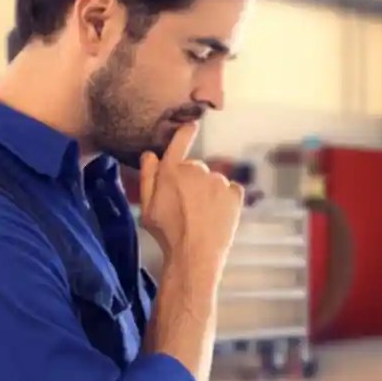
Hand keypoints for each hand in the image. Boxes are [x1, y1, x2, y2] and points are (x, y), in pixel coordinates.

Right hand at [138, 124, 244, 283]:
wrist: (195, 255)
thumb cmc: (167, 234)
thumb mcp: (146, 208)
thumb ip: (147, 177)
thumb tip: (150, 154)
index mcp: (171, 171)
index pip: (179, 141)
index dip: (185, 132)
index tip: (191, 125)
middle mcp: (196, 170)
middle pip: (194, 169)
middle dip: (190, 182)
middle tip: (185, 208)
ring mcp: (218, 181)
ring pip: (213, 182)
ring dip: (208, 193)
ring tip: (201, 217)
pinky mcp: (235, 194)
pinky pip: (231, 191)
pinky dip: (226, 200)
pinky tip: (217, 216)